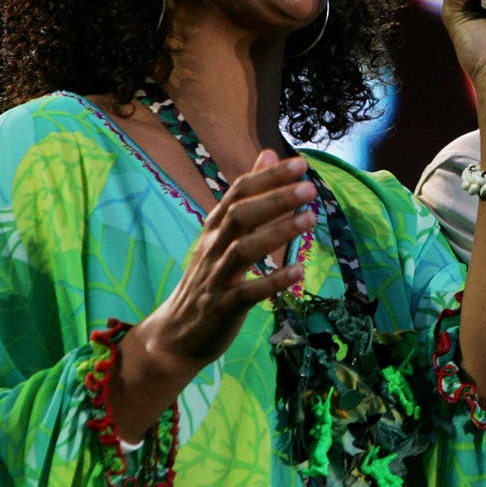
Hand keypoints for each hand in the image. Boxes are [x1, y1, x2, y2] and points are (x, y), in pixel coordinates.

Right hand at [132, 150, 316, 378]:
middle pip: (240, 216)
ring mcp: (215, 278)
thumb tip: (269, 153)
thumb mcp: (223, 233)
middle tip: (308, 189)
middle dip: (274, 200)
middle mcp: (212, 248)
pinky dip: (273, 281)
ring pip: (243, 250)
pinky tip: (298, 271)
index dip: (268, 178)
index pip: (238, 194)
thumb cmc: (208, 277)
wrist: (175, 334)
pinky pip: (248, 293)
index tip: (300, 164)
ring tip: (309, 220)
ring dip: (277, 233)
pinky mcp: (222, 307)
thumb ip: (248, 195)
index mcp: (214, 228)